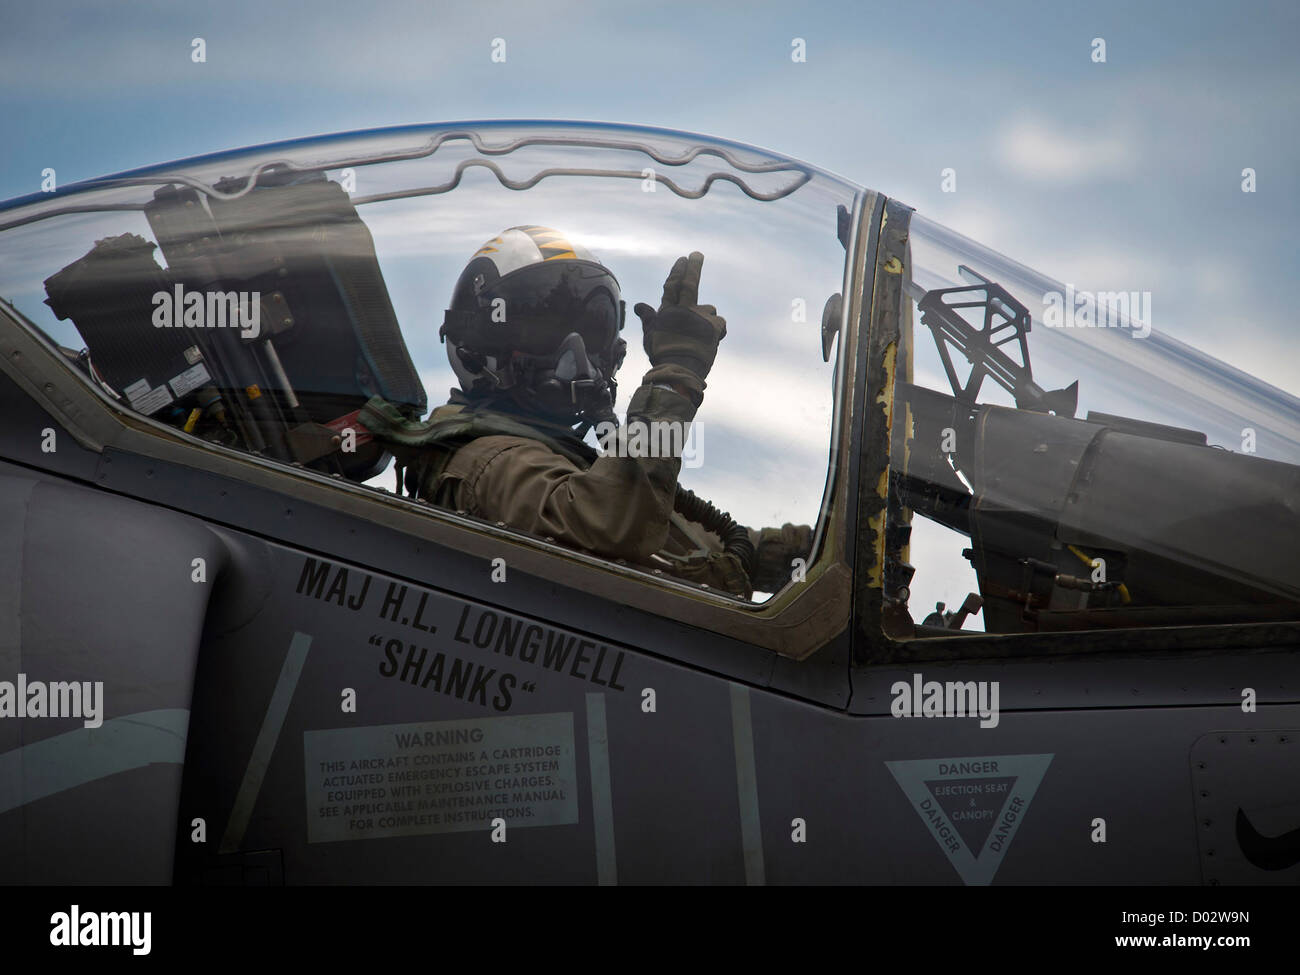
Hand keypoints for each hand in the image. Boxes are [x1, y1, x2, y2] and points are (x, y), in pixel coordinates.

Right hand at [633, 251, 726, 379]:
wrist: (680, 370)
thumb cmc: (662, 354)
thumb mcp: (651, 335)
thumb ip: (648, 317)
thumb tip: (638, 305)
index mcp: (668, 311)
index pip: (672, 285)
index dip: (677, 271)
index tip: (682, 259)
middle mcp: (684, 310)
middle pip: (690, 283)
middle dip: (693, 267)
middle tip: (696, 254)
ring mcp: (700, 317)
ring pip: (709, 309)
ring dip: (706, 317)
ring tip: (698, 337)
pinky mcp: (715, 326)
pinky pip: (720, 323)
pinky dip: (717, 329)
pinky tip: (710, 341)